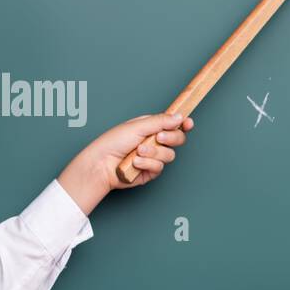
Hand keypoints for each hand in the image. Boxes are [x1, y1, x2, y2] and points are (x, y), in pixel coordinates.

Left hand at [57, 112, 194, 214]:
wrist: (101, 165)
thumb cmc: (113, 142)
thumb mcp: (137, 126)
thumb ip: (160, 122)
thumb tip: (179, 117)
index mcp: (151, 127)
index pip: (173, 124)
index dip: (183, 124)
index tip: (188, 123)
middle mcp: (154, 142)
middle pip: (177, 139)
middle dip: (171, 138)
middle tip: (159, 138)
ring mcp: (153, 157)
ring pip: (169, 155)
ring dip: (154, 152)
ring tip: (138, 151)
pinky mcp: (150, 172)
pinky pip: (159, 167)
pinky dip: (147, 164)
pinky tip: (135, 163)